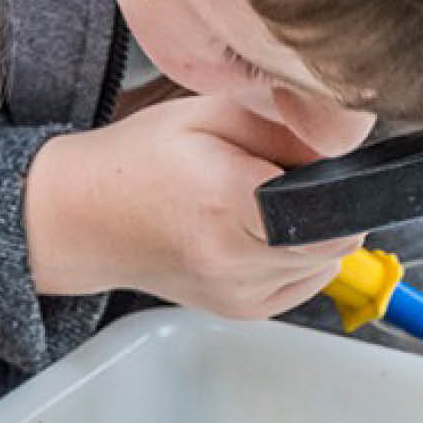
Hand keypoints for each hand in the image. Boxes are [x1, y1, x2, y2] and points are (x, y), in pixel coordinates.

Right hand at [24, 94, 361, 318]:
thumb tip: (340, 145)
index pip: (336, 216)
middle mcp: (235, 258)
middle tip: (272, 179)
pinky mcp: (241, 311)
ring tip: (253, 206)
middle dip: (323, 207)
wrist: (82, 220)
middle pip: (336, 240)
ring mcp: (238, 293)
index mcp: (228, 201)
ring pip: (324, 263)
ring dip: (307, 233)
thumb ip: (280, 123)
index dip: (337, 187)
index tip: (311, 168)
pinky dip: (292, 257)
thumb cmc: (134, 162)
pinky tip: (250, 232)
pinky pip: (302, 282)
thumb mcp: (204, 112)